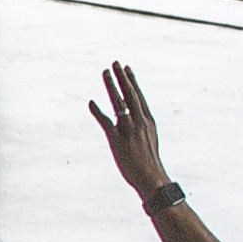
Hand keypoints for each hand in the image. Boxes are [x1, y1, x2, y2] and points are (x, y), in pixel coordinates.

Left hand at [87, 65, 166, 198]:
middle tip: (115, 63)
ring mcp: (129, 130)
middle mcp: (140, 122)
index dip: (132, 81)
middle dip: (122, 78)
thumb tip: (136, 118)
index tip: (126, 68)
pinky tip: (91, 102)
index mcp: (148, 121)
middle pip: (130, 95)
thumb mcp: (149, 139)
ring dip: (111, 87)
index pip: (139, 96)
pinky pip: (106, 122)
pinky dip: (97, 111)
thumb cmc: (149, 161)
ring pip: (119, 103)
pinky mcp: (117, 140)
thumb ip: (141, 127)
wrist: (151, 178)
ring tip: (105, 72)